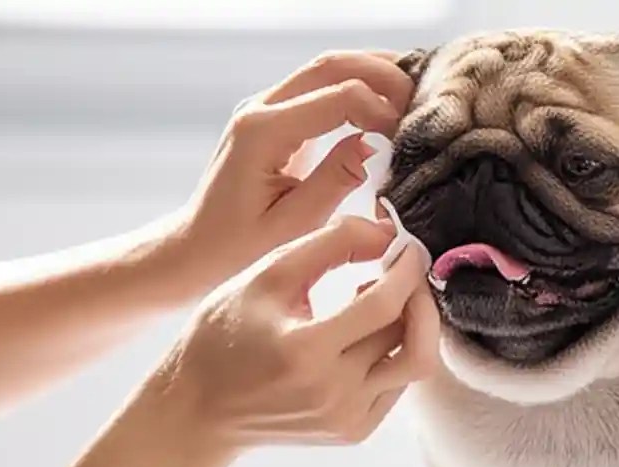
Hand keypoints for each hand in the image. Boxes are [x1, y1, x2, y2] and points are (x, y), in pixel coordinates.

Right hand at [149, 214, 437, 451]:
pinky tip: (371, 332)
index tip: (409, 248)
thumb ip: (329, 244)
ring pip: (414, 365)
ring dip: (416, 326)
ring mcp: (346, 418)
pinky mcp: (353, 432)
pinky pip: (398, 386)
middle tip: (407, 271)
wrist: (199, 407)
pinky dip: (397, 352)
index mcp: (304, 351)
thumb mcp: (265, 275)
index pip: (383, 307)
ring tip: (388, 301)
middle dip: (417, 296)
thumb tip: (387, 232)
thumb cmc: (224, 334)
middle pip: (409, 338)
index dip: (407, 271)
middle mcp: (332, 393)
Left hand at [155, 50, 412, 301]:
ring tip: (412, 95)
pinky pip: (319, 88)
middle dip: (382, 75)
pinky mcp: (273, 117)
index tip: (409, 134)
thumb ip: (334, 181)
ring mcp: (264, 108)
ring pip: (326, 69)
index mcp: (262, 132)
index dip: (381, 109)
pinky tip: (385, 105)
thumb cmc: (237, 247)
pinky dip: (356, 89)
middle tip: (422, 99)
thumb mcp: (294, 225)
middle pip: (330, 66)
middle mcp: (259, 109)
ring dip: (371, 75)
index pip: (336, 97)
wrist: (197, 248)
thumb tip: (371, 144)